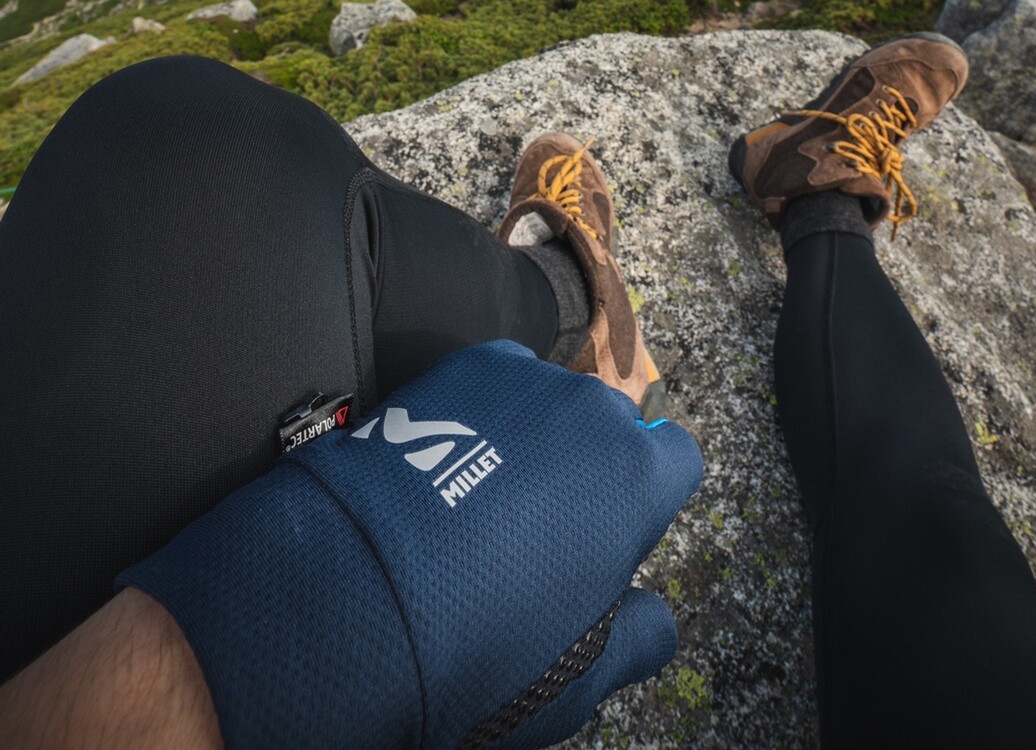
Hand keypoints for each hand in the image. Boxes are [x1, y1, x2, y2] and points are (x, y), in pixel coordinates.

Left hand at [121, 340, 701, 747]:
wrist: (355, 599)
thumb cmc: (478, 647)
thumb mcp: (581, 675)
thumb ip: (641, 637)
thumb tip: (655, 618)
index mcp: (635, 476)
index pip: (674, 458)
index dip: (644, 499)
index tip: (609, 537)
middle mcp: (588, 410)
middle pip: (608, 426)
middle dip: (587, 466)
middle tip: (539, 531)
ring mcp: (521, 380)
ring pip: (548, 403)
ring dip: (533, 438)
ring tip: (481, 502)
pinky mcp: (458, 367)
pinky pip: (491, 385)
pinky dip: (478, 414)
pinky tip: (444, 469)